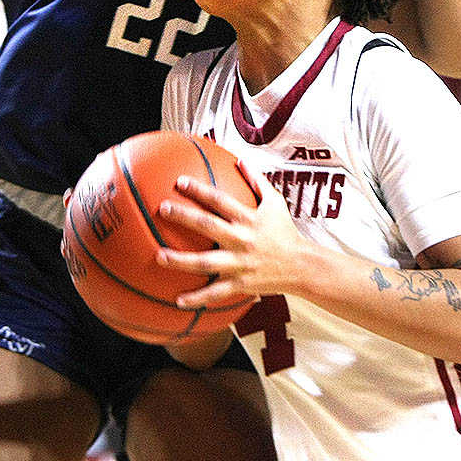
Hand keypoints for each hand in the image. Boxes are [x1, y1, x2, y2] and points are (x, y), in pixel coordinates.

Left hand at [156, 161, 304, 306]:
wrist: (301, 266)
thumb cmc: (285, 231)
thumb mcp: (275, 202)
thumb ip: (257, 181)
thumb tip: (240, 160)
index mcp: (248, 218)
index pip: (220, 200)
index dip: (200, 190)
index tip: (179, 181)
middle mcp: (242, 240)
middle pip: (209, 226)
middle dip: (184, 217)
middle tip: (162, 209)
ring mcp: (239, 263)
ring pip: (207, 262)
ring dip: (181, 260)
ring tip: (159, 256)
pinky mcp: (240, 283)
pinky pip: (216, 292)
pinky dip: (198, 298)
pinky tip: (178, 301)